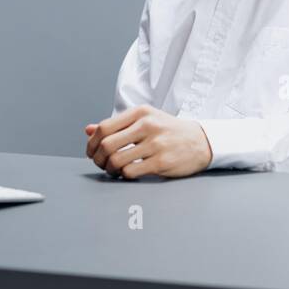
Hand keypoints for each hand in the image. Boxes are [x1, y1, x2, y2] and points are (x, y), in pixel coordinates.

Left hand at [83, 104, 212, 178]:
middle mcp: (147, 125)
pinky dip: (123, 175)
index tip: (92, 151)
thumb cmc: (169, 131)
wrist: (201, 141)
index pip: (104, 127)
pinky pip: (131, 172)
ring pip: (117, 160)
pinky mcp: (161, 162)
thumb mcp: (145, 119)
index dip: (92, 143)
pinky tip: (127, 173)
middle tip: (100, 163)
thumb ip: (117, 125)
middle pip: (107, 145)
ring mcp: (155, 144)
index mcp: (140, 112)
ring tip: (113, 170)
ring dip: (109, 169)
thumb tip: (88, 130)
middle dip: (98, 158)